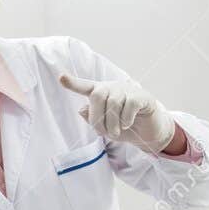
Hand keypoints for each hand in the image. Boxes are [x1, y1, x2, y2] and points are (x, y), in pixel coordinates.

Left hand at [59, 72, 176, 154]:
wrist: (148, 132)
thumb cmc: (123, 127)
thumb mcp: (104, 127)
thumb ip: (91, 118)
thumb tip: (82, 109)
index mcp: (100, 94)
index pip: (85, 86)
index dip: (73, 83)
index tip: (61, 77)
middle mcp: (113, 88)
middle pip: (98, 95)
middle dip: (97, 118)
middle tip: (104, 132)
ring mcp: (128, 90)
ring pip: (113, 103)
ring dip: (112, 123)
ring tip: (117, 132)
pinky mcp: (142, 96)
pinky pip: (130, 105)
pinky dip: (126, 119)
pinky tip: (128, 124)